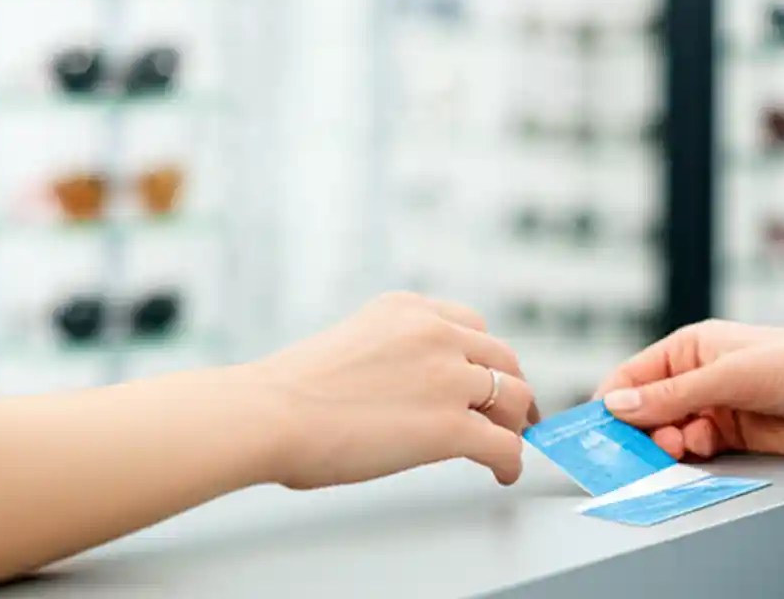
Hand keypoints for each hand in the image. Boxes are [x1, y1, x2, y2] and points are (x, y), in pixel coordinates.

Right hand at [253, 293, 538, 489]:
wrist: (269, 414)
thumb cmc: (289, 392)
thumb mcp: (352, 341)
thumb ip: (391, 354)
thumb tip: (405, 390)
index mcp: (408, 310)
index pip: (471, 325)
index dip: (485, 358)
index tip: (488, 376)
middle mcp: (435, 334)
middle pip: (502, 358)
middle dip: (511, 389)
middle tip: (513, 414)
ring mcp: (447, 377)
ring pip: (513, 398)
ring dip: (514, 426)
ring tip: (509, 447)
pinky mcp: (450, 426)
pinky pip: (503, 444)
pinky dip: (511, 462)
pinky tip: (504, 474)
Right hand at [595, 321, 783, 460]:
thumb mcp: (726, 375)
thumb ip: (669, 395)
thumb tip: (617, 405)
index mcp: (692, 346)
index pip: (635, 374)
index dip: (614, 399)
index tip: (596, 427)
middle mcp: (700, 376)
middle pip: (648, 408)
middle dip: (640, 428)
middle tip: (634, 448)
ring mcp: (718, 408)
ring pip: (669, 433)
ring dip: (667, 443)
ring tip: (679, 447)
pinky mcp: (736, 438)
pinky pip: (696, 450)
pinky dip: (690, 455)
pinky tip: (700, 451)